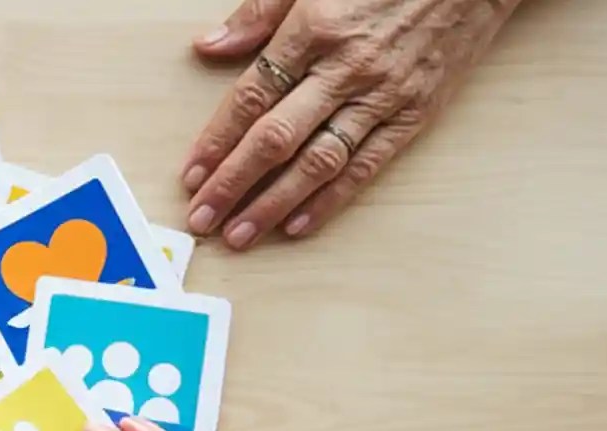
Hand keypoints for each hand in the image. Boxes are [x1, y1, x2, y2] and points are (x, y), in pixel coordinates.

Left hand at [182, 0, 520, 248]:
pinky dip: (331, 200)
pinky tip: (298, 225)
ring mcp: (383, 95)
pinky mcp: (416, 114)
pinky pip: (367, 166)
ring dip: (274, 204)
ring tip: (240, 234)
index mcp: (314, 29)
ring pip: (318, 161)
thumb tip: (208, 46)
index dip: (216, 140)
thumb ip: (259, 12)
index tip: (191, 174)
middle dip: (233, 183)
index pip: (251, 96)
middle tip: (202, 217)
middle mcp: (346, 68)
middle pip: (277, 138)